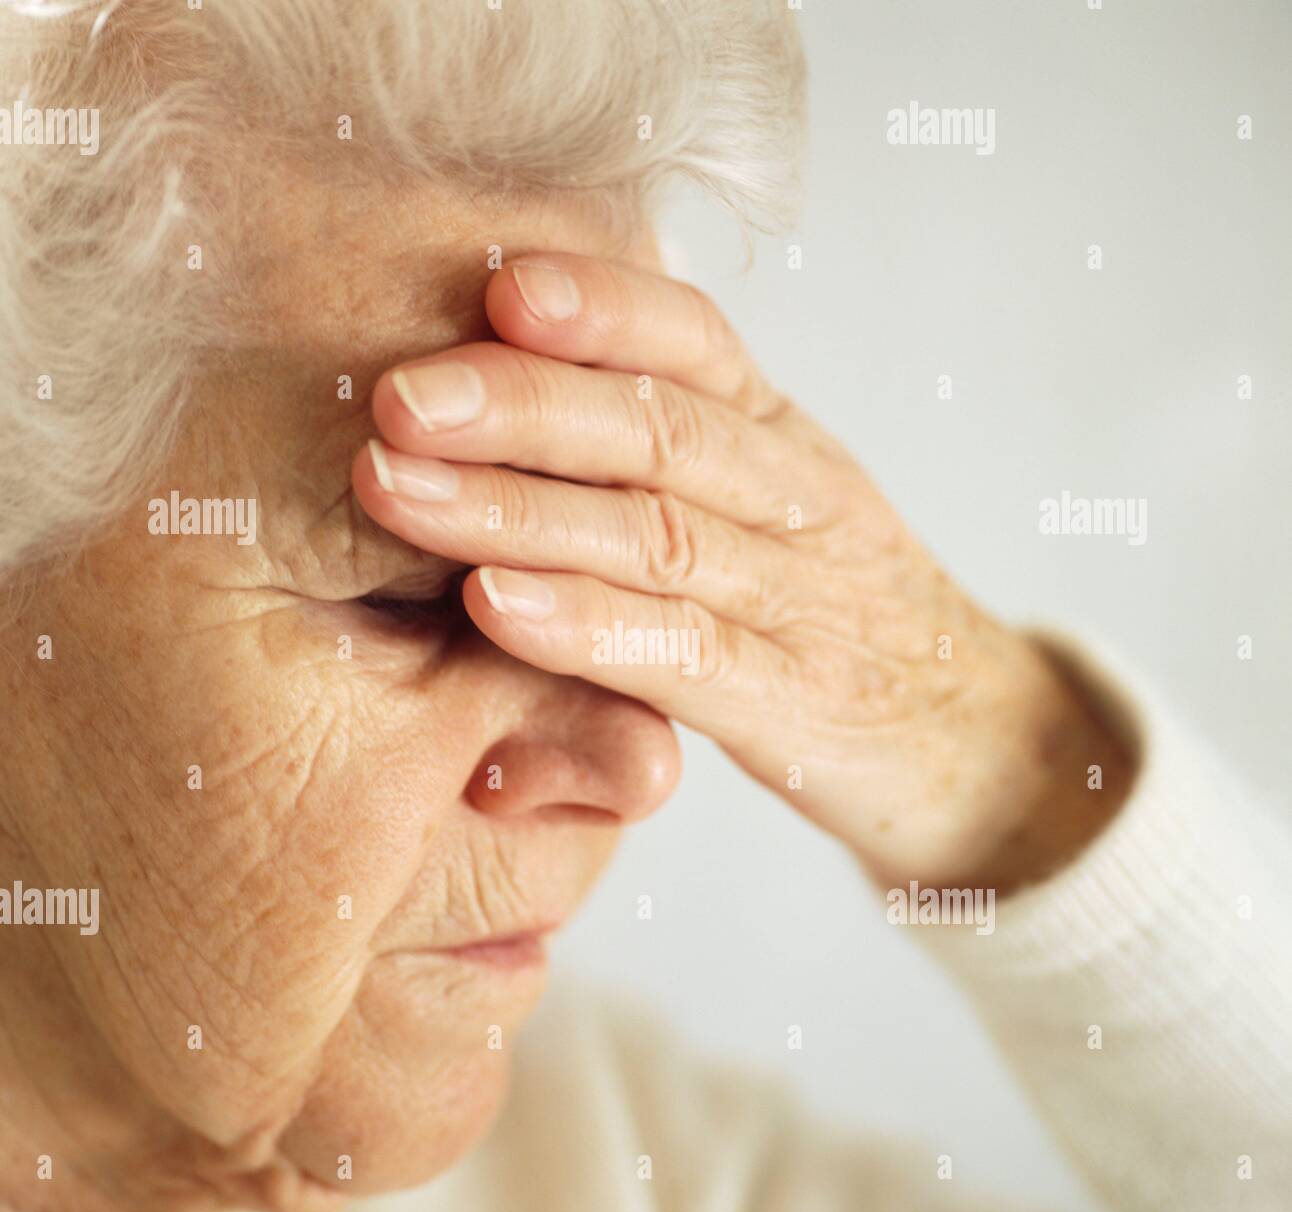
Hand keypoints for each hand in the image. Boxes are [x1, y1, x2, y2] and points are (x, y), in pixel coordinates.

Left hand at [353, 253, 1131, 890]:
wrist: (977, 738)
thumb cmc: (837, 613)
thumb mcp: (773, 509)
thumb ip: (672, 449)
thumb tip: (521, 371)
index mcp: (780, 442)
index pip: (697, 344)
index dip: (602, 308)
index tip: (496, 280)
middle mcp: (796, 502)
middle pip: (662, 430)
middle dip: (524, 404)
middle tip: (399, 397)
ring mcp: (803, 603)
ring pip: (658, 535)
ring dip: (521, 509)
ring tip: (401, 489)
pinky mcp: (796, 704)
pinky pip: (684, 654)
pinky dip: (588, 626)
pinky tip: (494, 607)